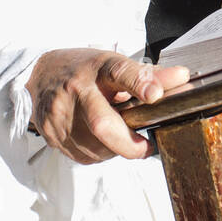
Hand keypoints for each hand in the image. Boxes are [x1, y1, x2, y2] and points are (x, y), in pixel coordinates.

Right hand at [26, 49, 188, 164]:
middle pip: (103, 124)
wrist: (39, 74)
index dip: (140, 84)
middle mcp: (77, 90)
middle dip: (129, 144)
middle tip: (147, 147)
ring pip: (96, 148)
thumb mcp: (113, 64)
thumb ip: (148, 75)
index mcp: (99, 68)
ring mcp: (60, 114)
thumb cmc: (85, 70)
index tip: (156, 95)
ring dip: (115, 150)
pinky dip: (98, 153)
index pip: (120, 73)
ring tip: (118, 135)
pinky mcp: (51, 134)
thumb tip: (182, 78)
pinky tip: (98, 139)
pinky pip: (83, 156)